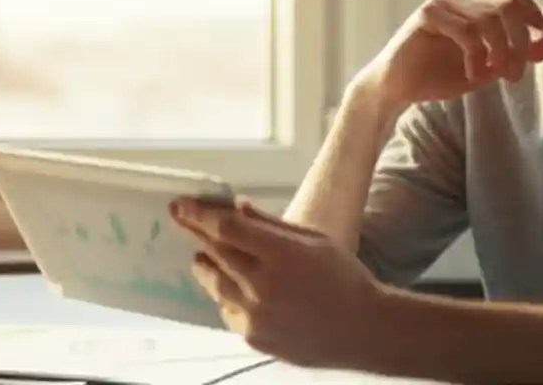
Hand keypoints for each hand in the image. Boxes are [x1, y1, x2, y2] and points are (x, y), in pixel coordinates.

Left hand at [169, 197, 385, 369]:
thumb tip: (238, 206)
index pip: (227, 228)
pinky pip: (227, 310)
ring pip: (214, 284)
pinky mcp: (253, 337)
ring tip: (204, 256)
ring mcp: (255, 315)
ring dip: (207, 266)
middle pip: (215, 253)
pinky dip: (224, 295)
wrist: (363, 331)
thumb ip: (271, 224)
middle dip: (197, 234)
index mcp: (281, 254)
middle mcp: (262, 285)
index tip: (180, 205)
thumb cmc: (343, 278)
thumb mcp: (313, 240)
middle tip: (184, 222)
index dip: (199, 214)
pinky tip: (232, 288)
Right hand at [357, 0, 542, 107]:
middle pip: (506, 6)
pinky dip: (476, 55)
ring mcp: (443, 4)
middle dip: (518, 41)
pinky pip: (465, 30)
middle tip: (515, 74)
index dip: (533, 16)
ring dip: (499, 52)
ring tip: (495, 77)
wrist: (397, 88)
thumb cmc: (438, 76)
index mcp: (474, 6)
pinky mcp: (427, 14)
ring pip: (488, 19)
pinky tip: (472, 74)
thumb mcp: (488, 69)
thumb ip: (518, 54)